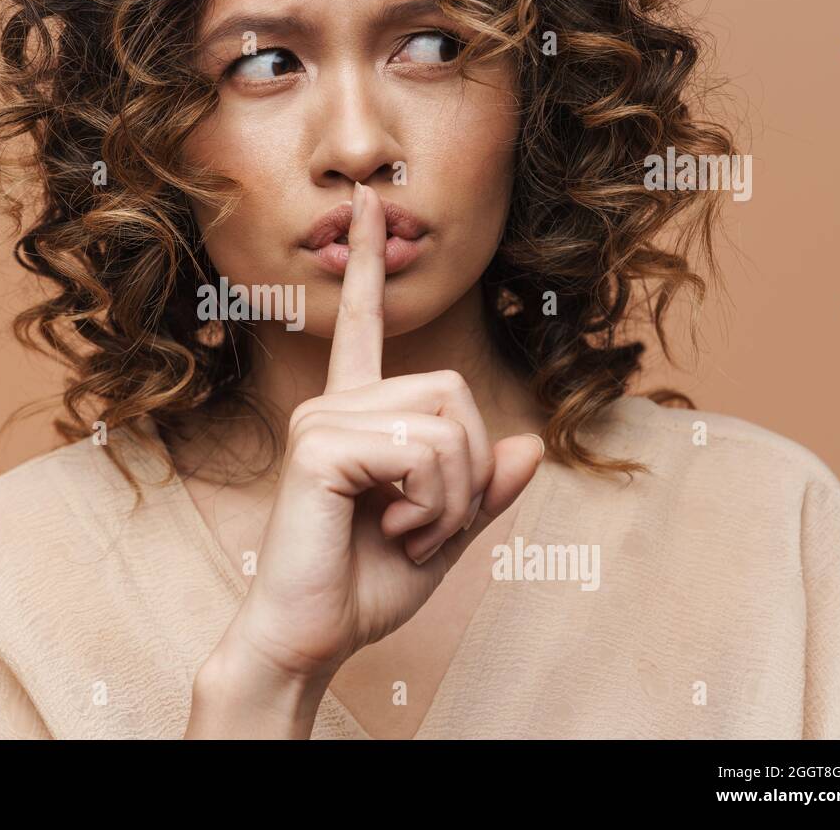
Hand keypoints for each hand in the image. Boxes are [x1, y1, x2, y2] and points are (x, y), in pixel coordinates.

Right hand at [216, 179, 545, 686]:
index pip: (367, 326)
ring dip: (453, 496)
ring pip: (445, 422)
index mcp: (356, 414)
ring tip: (410, 535)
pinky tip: (395, 532)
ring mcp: (322, 417)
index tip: (370, 201)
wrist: (310, 638)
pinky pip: (421, 449)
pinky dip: (433, 504)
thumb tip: (529, 442)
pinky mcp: (321, 444)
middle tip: (428, 527)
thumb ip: (482, 488)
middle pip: (454, 390)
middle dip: (467, 472)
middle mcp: (333, 402)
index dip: (372, 263)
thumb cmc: (363, 586)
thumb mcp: (444, 533)